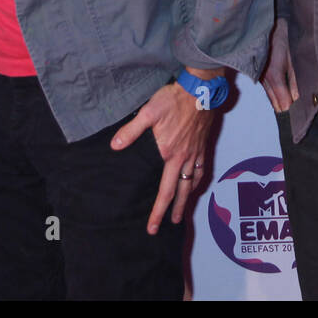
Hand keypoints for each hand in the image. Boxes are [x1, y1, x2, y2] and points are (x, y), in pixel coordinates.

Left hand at [111, 77, 217, 234]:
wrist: (200, 90)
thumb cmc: (174, 100)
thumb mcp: (149, 112)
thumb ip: (131, 131)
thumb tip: (115, 146)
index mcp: (170, 154)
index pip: (164, 191)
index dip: (158, 211)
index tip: (152, 226)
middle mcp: (184, 158)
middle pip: (180, 192)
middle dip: (174, 211)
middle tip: (172, 226)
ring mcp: (196, 153)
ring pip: (192, 183)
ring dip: (187, 199)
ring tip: (183, 211)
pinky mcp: (202, 145)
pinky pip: (202, 169)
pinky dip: (198, 181)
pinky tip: (196, 184)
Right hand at [261, 18, 298, 112]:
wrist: (268, 25)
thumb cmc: (283, 38)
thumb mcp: (294, 57)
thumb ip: (296, 79)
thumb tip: (298, 98)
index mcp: (274, 74)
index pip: (283, 102)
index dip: (294, 108)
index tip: (304, 111)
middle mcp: (263, 79)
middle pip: (276, 104)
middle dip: (288, 107)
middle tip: (302, 109)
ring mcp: (260, 78)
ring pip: (272, 99)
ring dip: (283, 101)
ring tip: (297, 103)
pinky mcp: (259, 76)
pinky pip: (269, 91)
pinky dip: (277, 95)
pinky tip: (287, 93)